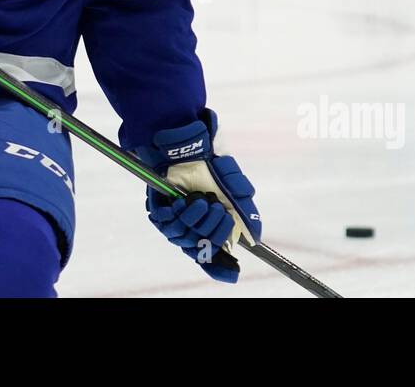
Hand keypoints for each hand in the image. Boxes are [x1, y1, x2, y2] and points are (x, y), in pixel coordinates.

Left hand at [135, 109, 260, 282]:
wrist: (187, 142)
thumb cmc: (210, 162)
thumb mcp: (233, 185)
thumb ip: (244, 210)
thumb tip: (255, 238)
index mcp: (210, 222)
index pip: (213, 253)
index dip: (221, 267)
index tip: (233, 273)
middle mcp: (192, 224)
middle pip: (201, 248)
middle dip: (212, 231)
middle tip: (217, 211)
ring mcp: (175, 218)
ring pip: (183, 238)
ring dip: (195, 221)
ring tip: (200, 202)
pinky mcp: (158, 209)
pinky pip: (165, 224)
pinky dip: (175, 215)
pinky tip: (182, 203)